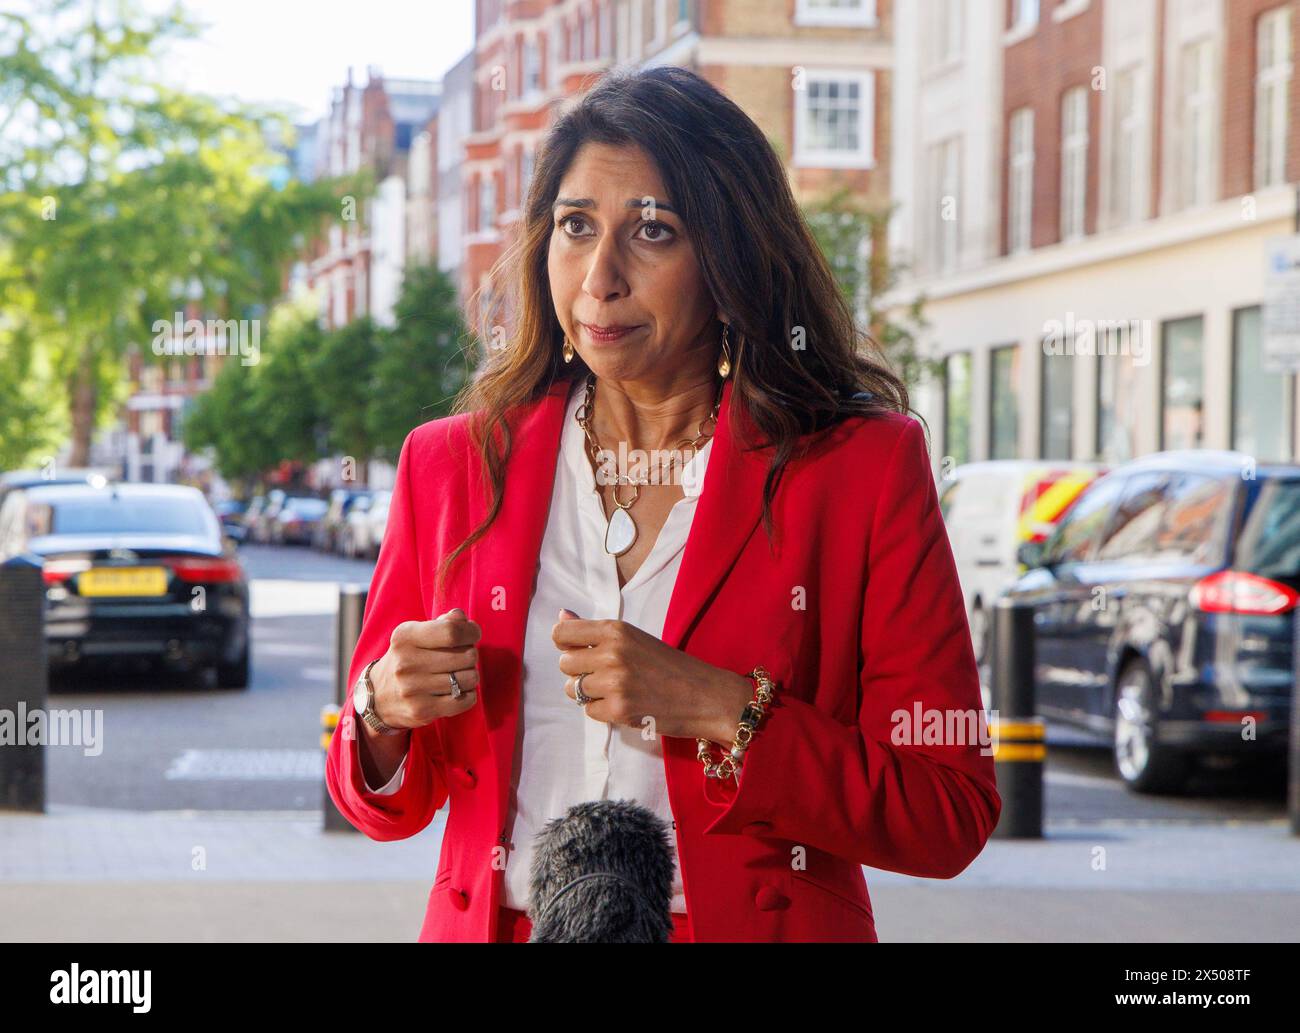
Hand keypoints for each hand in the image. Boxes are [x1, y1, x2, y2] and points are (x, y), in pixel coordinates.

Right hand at [368, 608, 481, 729]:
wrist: (378, 697)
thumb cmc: (408, 659)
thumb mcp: (417, 635)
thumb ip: (443, 622)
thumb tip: (461, 617)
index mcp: (405, 637)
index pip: (452, 631)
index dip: (471, 632)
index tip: (473, 635)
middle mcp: (406, 662)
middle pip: (466, 656)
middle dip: (471, 655)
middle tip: (463, 658)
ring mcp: (412, 689)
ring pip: (469, 678)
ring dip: (470, 676)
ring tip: (459, 675)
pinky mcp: (421, 710)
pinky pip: (465, 700)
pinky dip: (468, 695)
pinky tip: (457, 691)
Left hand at [552, 610, 752, 742]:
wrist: (706, 696)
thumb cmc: (671, 665)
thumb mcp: (634, 638)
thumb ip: (594, 631)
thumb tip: (561, 616)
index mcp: (616, 630)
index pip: (562, 633)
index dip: (565, 644)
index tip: (578, 650)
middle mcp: (612, 653)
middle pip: (565, 664)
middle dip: (580, 671)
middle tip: (606, 674)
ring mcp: (614, 683)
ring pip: (573, 689)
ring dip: (589, 693)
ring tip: (615, 690)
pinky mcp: (618, 710)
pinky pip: (589, 711)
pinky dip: (602, 710)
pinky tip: (625, 704)